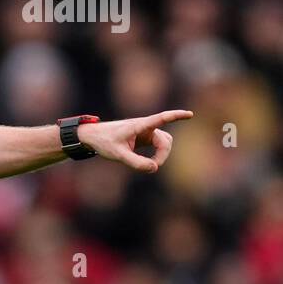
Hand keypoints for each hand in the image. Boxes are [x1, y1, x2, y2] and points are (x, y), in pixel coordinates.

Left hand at [78, 110, 192, 172]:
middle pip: (166, 139)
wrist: (94, 137)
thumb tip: (154, 169)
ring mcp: (146, 132)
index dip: (176, 116)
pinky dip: (157, 155)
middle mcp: (146, 126)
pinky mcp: (144, 138)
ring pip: (164, 142)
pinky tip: (151, 163)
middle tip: (153, 167)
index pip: (162, 118)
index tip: (190, 114)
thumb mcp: (118, 155)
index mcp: (140, 126)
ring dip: (162, 154)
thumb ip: (136, 163)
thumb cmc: (104, 142)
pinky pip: (157, 145)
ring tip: (150, 166)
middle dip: (164, 154)